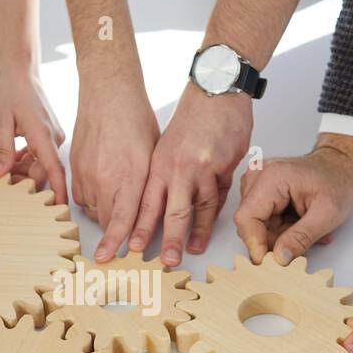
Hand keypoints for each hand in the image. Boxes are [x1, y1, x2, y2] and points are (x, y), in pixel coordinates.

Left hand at [0, 65, 65, 198]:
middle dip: (13, 179)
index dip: (57, 193)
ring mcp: (48, 138)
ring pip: (32, 165)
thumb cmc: (10, 89)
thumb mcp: (1, 121)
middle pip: (38, 172)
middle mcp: (51, 139)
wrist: (18, 69)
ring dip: (9, 168)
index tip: (57, 210)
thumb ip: (2, 151)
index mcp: (44, 136)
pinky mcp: (42, 136)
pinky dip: (13, 159)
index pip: (55, 171)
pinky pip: (30, 156)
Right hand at [69, 79, 159, 261]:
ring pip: (93, 209)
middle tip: (123, 235)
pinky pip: (80, 196)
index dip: (115, 242)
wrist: (108, 93)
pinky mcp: (74, 167)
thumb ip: (150, 189)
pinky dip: (91, 197)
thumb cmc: (137, 120)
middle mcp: (106, 178)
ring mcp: (86, 173)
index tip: (106, 258)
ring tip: (116, 195)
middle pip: (107, 220)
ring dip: (104, 211)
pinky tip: (102, 184)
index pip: (123, 220)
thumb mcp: (153, 157)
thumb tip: (153, 215)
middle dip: (115, 231)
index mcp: (131, 176)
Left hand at [132, 84, 248, 265]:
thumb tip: (158, 205)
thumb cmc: (192, 118)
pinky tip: (208, 229)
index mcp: (158, 164)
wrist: (216, 91)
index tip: (128, 248)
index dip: (138, 227)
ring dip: (195, 233)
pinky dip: (214, 214)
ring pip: (198, 208)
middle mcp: (177, 168)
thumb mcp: (167, 147)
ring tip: (191, 252)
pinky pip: (219, 196)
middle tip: (165, 261)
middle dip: (166, 240)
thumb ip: (163, 175)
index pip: (145, 202)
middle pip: (171, 212)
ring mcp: (202, 168)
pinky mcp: (223, 166)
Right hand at [234, 131, 352, 264]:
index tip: (269, 262)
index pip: (247, 218)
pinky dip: (281, 227)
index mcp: (271, 178)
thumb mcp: (327, 214)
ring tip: (306, 225)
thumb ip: (301, 238)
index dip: (255, 243)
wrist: (340, 164)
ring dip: (281, 233)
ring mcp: (255, 181)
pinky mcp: (258, 189)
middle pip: (252, 224)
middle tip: (305, 236)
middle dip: (276, 238)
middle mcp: (257, 176)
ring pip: (257, 225)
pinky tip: (300, 221)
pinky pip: (262, 220)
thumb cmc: (338, 181)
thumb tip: (279, 258)